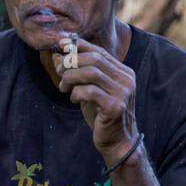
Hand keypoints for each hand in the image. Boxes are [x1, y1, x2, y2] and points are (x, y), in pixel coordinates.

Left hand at [52, 34, 139, 161]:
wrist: (117, 142)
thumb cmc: (102, 115)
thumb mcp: (91, 91)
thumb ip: (79, 74)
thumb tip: (58, 57)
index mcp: (124, 73)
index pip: (100, 52)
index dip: (79, 46)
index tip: (61, 43)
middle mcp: (126, 80)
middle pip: (95, 59)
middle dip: (72, 62)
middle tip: (59, 71)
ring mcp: (123, 93)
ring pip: (91, 73)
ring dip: (71, 78)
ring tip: (63, 87)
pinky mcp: (115, 107)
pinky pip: (90, 91)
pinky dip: (76, 93)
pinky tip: (73, 99)